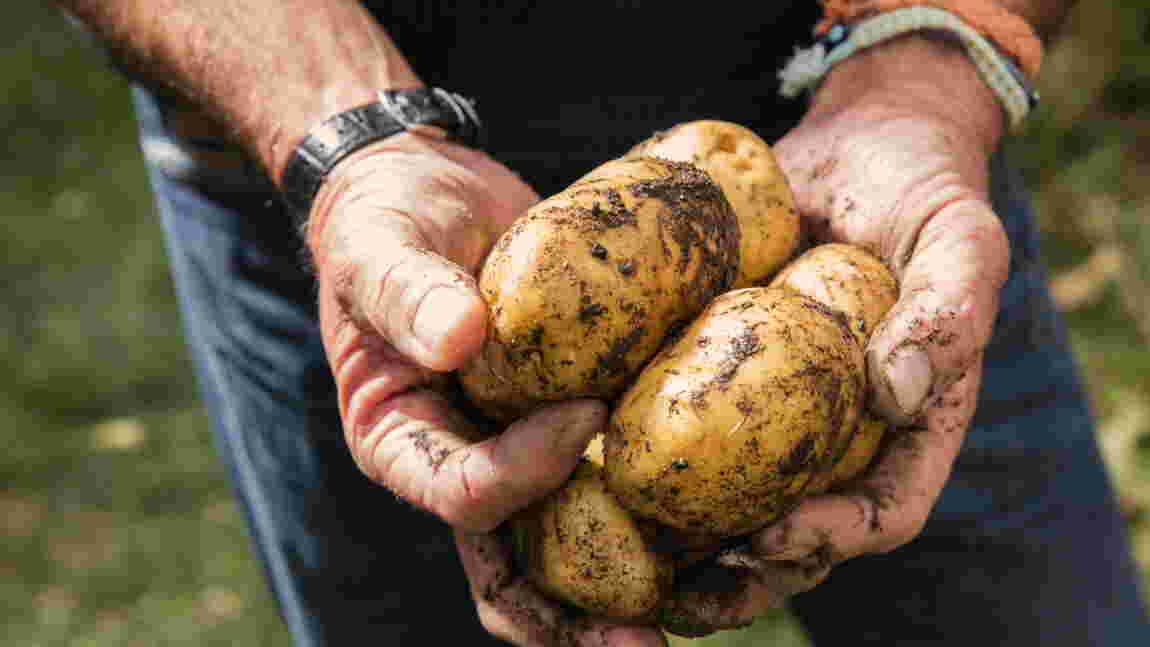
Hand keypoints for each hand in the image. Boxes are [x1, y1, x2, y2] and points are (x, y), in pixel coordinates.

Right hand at [306, 132, 665, 646]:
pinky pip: (614, 476)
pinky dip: (662, 506)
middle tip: (643, 643)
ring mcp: (520, 452)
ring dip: (632, 590)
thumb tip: (459, 338)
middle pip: (514, 571)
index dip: (524, 471)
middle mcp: (463, 465)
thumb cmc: (386, 220)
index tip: (583, 412)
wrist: (431, 194)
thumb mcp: (376, 245)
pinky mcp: (570, 421)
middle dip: (574, 622)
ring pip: (572, 548)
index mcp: (402, 444)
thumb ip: (404, 290)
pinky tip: (731, 518)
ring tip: (709, 608)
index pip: (464, 493)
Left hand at [659, 34, 1011, 632]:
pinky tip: (579, 457)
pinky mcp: (719, 369)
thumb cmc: (923, 187)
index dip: (832, 539)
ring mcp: (775, 407)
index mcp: (909, 426)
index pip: (882, 511)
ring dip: (679, 538)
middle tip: (677, 589)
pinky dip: (640, 452)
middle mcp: (837, 431)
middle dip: (741, 573)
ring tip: (618, 556)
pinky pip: (683, 422)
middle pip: (795, 531)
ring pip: (730, 495)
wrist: (860, 141)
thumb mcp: (961, 237)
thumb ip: (949, 311)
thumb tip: (896, 393)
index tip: (771, 535)